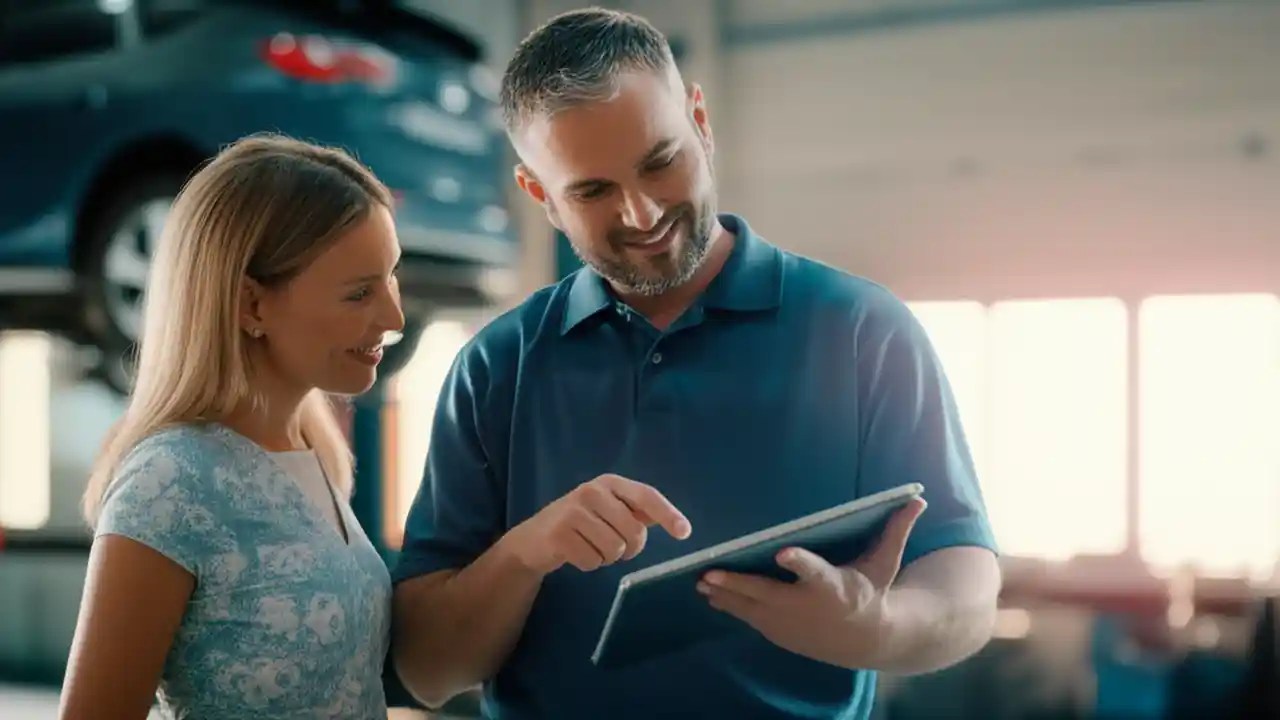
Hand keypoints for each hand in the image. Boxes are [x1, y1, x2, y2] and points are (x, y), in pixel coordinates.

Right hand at [506, 474, 691, 575]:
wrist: (534, 539)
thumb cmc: (579, 524)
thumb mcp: (608, 511)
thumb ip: (637, 512)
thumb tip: (677, 523)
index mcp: (610, 483)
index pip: (646, 496)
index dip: (668, 514)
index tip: (685, 532)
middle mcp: (592, 491)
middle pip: (634, 532)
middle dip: (630, 549)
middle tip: (614, 547)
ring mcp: (574, 511)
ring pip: (615, 549)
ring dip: (607, 558)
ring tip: (591, 547)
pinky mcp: (560, 533)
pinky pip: (593, 562)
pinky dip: (589, 565)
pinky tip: (576, 553)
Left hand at [697, 498, 925, 667]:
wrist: (866, 640)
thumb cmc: (872, 591)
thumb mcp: (886, 563)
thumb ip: (896, 530)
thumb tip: (919, 499)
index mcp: (833, 587)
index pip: (815, 572)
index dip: (799, 564)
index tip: (782, 553)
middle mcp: (808, 608)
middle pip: (768, 595)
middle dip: (738, 585)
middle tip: (710, 573)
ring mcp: (791, 625)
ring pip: (752, 610)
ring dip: (725, 596)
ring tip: (700, 581)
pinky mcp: (780, 633)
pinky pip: (750, 619)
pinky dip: (730, 606)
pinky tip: (709, 593)